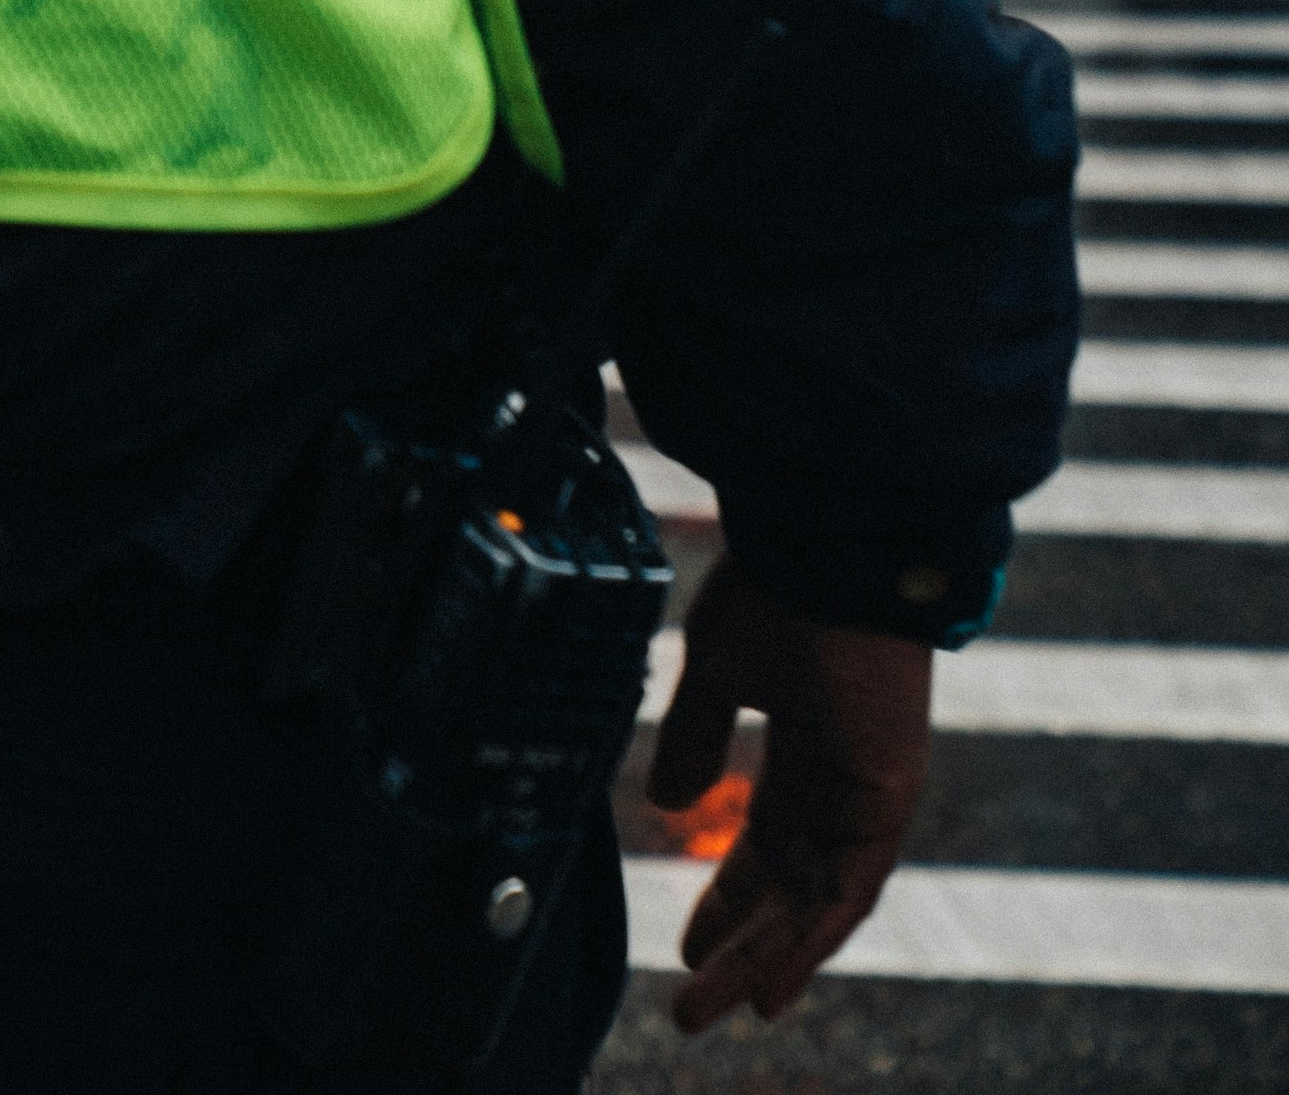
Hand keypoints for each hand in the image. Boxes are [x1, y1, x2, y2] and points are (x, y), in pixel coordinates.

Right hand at [645, 558, 932, 1032]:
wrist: (839, 545)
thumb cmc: (777, 585)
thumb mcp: (716, 667)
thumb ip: (696, 735)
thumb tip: (671, 806)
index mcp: (800, 732)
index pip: (765, 835)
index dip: (728, 891)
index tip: (690, 940)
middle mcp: (838, 771)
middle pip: (787, 880)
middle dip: (742, 938)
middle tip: (695, 995)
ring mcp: (865, 789)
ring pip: (815, 900)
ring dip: (768, 958)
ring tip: (720, 1010)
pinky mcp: (884, 799)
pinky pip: (847, 894)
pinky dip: (811, 945)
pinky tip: (773, 987)